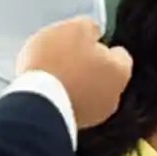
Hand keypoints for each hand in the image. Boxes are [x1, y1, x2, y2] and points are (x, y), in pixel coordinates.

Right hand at [17, 16, 132, 128]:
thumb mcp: (75, 28)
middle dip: (90, 67)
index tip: (84, 43)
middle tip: (67, 57)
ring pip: (90, 93)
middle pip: (105, 76)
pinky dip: (65, 100)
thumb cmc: (59, 60)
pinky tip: (49, 92)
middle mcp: (115, 97)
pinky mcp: (75, 127)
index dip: (102, 46)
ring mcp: (95, 116)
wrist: (35, 103)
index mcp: (120, 71)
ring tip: (54, 75)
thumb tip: (94, 34)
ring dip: (78, 86)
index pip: (120, 55)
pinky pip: (74, 107)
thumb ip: (90, 28)